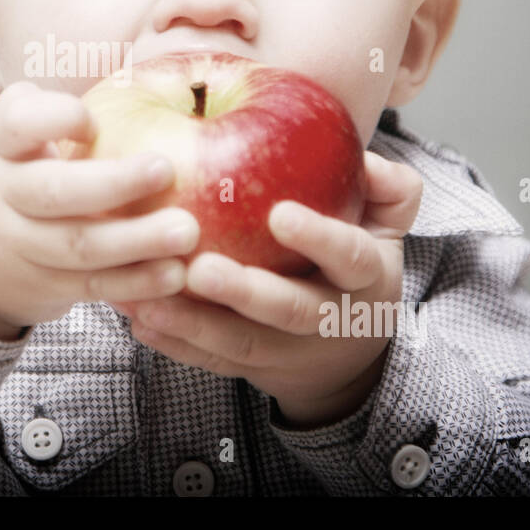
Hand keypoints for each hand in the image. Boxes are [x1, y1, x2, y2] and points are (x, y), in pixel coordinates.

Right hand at [0, 80, 202, 336]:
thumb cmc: (16, 180)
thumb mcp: (16, 139)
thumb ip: (56, 111)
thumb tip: (140, 74)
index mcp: (4, 147)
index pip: (18, 123)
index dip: (55, 119)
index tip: (92, 121)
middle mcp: (8, 194)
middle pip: (54, 191)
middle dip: (112, 183)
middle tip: (166, 169)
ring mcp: (25, 245)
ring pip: (79, 245)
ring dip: (136, 240)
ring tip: (187, 232)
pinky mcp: (49, 284)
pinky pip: (95, 285)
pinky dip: (136, 283)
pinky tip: (175, 274)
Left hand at [110, 150, 422, 427]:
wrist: (345, 355)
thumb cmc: (354, 265)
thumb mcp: (385, 228)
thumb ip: (390, 190)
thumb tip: (367, 161)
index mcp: (365, 277)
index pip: (350, 257)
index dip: (320, 238)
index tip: (280, 214)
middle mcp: (328, 318)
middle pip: (289, 311)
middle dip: (245, 292)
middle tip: (200, 270)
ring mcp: (287, 350)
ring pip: (241, 343)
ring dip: (193, 324)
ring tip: (149, 300)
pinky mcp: (249, 368)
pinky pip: (210, 360)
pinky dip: (174, 343)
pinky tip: (138, 320)